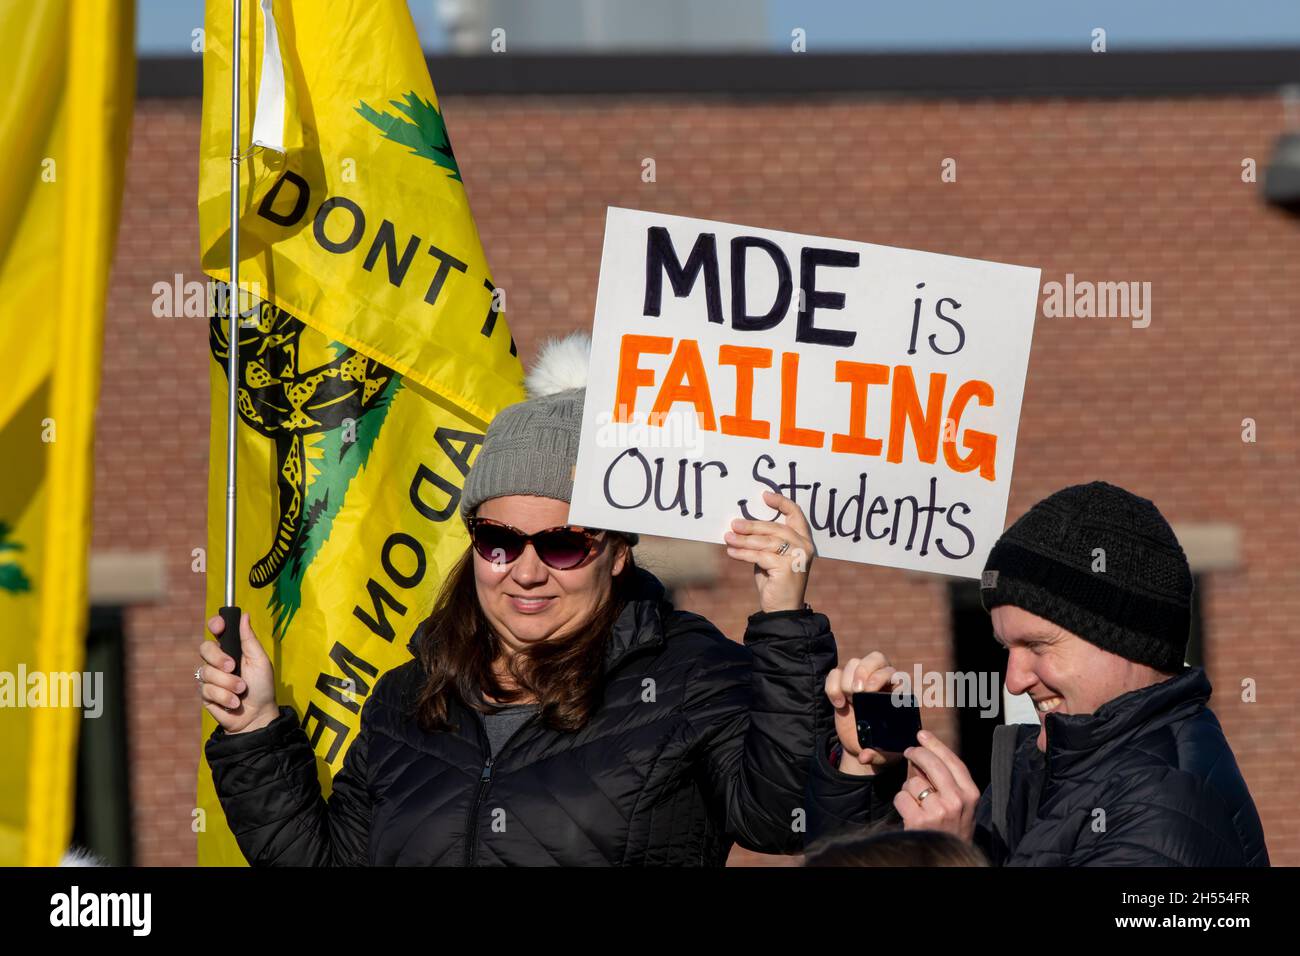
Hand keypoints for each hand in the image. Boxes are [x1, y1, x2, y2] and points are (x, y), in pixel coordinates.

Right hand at [199, 612, 277, 733]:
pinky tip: (234, 702)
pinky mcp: (205, 694)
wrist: (257, 714)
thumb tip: (245, 615)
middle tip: (232, 667)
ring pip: (207, 672)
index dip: (215, 624)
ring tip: (241, 690)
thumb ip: (249, 639)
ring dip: (228, 683)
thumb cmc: (262, 686)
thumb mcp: (260, 660)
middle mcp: (218, 660)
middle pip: (205, 648)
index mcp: (232, 648)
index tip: (219, 626)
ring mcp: (210, 677)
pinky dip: (224, 696)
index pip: (217, 630)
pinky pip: (207, 690)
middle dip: (218, 658)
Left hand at [725, 491, 815, 612]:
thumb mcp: (770, 556)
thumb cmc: (775, 581)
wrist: (782, 609)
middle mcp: (804, 546)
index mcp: (803, 539)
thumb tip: (741, 526)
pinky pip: (760, 556)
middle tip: (734, 523)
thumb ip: (765, 541)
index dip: (781, 502)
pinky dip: (743, 554)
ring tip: (728, 537)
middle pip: (775, 527)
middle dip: (752, 525)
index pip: (796, 514)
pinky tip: (731, 552)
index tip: (764, 495)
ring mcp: (797, 557)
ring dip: (744, 540)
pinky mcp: (787, 568)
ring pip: (766, 542)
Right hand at [824, 652, 902, 775]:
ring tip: (849, 700)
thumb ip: (877, 754)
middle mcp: (880, 681)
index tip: (870, 692)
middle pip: (875, 658)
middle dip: (864, 671)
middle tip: (857, 691)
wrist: (862, 746)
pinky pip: (835, 673)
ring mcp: (860, 681)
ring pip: (854, 663)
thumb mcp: (885, 753)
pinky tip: (838, 704)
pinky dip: (833, 686)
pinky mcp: (842, 685)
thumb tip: (865, 756)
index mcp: (897, 692)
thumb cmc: (881, 746)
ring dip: (848, 680)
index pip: (893, 672)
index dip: (881, 677)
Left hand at [894, 730, 980, 840]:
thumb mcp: (961, 806)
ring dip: (909, 789)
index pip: (953, 761)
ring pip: (913, 781)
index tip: (922, 734)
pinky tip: (909, 813)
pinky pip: (901, 796)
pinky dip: (901, 802)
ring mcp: (938, 811)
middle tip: (909, 751)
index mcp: (970, 794)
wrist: (949, 858)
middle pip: (931, 764)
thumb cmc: (952, 829)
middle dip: (917, 753)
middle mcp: (956, 801)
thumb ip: (948, 782)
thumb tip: (923, 755)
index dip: (936, 745)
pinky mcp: (919, 820)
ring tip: (917, 803)